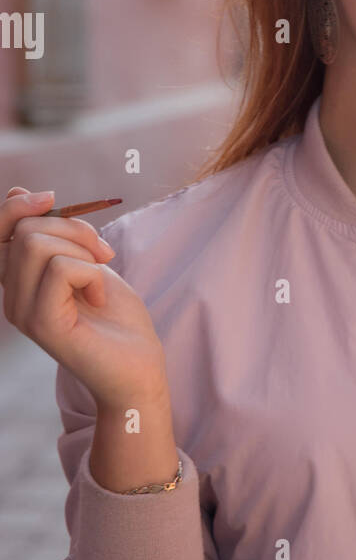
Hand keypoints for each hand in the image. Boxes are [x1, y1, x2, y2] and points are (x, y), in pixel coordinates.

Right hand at [0, 186, 167, 408]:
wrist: (139, 367)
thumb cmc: (116, 317)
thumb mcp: (85, 261)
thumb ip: (54, 234)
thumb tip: (19, 192)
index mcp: (17, 280)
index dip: (17, 205)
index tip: (52, 198)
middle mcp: (11, 297)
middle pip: (26, 230)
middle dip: (74, 229)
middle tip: (103, 255)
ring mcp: (22, 312)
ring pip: (38, 244)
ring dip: (83, 252)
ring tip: (99, 280)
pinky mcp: (42, 323)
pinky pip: (61, 269)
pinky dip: (92, 275)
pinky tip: (99, 300)